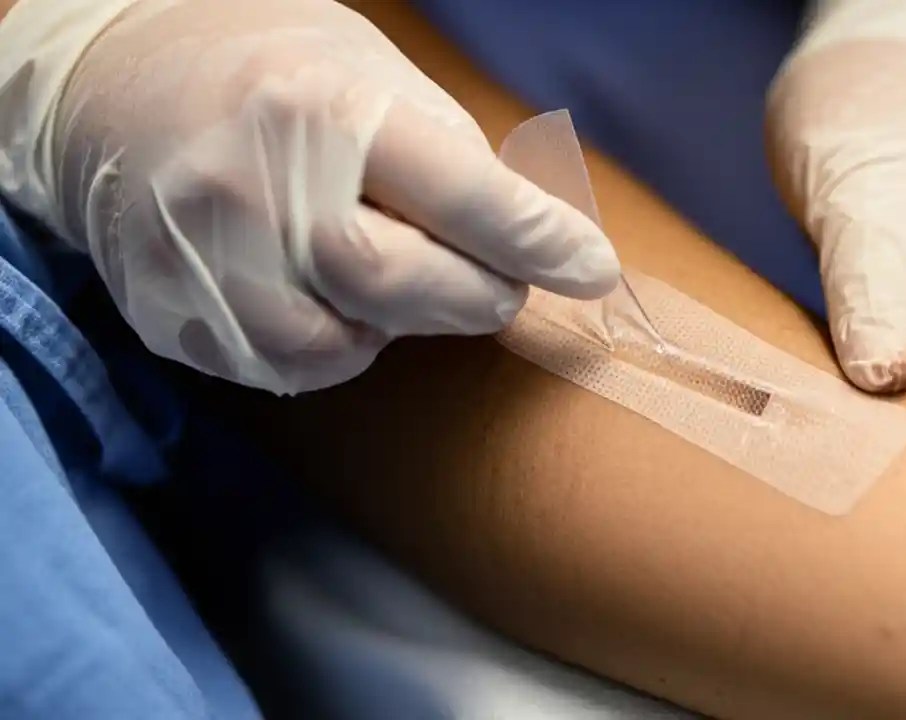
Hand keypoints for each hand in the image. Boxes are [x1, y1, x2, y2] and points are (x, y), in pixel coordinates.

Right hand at [28, 0, 618, 392]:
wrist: (114, 85)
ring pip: (343, 344)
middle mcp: (252, 182)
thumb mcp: (372, 75)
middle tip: (498, 286)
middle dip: (477, 298)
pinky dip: (337, 344)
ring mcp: (200, 255)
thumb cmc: (271, 74)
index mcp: (319, 106)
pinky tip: (329, 296)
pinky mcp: (172, 312)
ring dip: (399, 325)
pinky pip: (287, 366)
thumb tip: (537, 245)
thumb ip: (450, 159)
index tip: (591, 270)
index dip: (539, 242)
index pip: (460, 195)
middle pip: (400, 285)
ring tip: (392, 274)